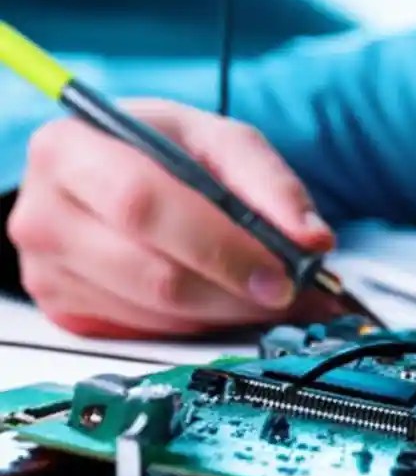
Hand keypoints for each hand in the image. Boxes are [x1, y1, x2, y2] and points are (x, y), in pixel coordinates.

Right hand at [6, 98, 341, 338]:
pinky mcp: (65, 310)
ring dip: (226, 311)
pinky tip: (224, 300)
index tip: (282, 270)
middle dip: (234, 289)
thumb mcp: (221, 142)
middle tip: (287, 292)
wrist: (112, 171)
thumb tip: (312, 240)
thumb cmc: (163, 150)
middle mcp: (44, 212)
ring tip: (268, 294)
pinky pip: (144, 333)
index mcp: (70, 149)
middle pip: (151, 272)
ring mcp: (46, 270)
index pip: (145, 205)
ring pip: (154, 312)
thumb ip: (271, 184)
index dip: (221, 245)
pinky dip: (198, 324)